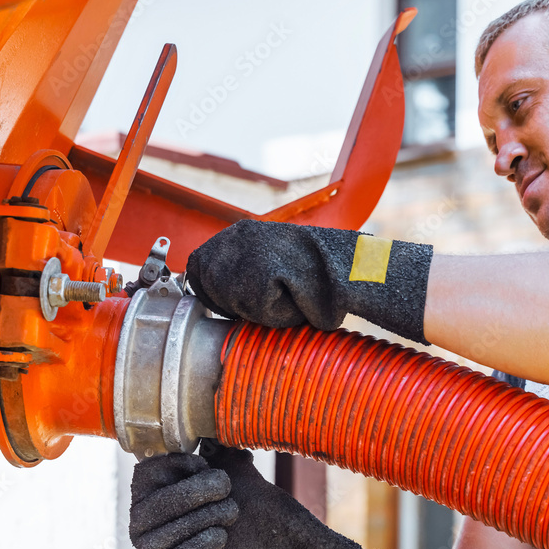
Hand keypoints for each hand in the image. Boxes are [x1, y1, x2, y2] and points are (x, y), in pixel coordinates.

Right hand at [129, 441, 376, 548]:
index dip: (172, 467)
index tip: (204, 465)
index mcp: (159, 494)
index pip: (143, 475)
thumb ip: (212, 450)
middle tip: (226, 490)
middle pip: (145, 508)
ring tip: (231, 516)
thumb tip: (202, 426)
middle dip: (189, 494)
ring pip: (153, 538)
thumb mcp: (235, 471)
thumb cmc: (261, 509)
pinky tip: (221, 541)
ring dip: (200, 520)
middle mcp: (149, 525)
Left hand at [186, 218, 432, 343]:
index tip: (229, 306)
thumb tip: (210, 295)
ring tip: (284, 298)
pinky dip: (273, 315)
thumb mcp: (269, 261)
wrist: (351, 269)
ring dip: (254, 311)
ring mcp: (249, 252)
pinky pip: (254, 311)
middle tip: (267, 302)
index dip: (210, 293)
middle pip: (210, 287)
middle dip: (230, 304)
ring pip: (230, 302)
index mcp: (238, 233)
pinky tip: (293, 301)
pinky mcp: (262, 271)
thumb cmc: (315, 274)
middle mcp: (238, 237)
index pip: (197, 268)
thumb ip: (239, 272)